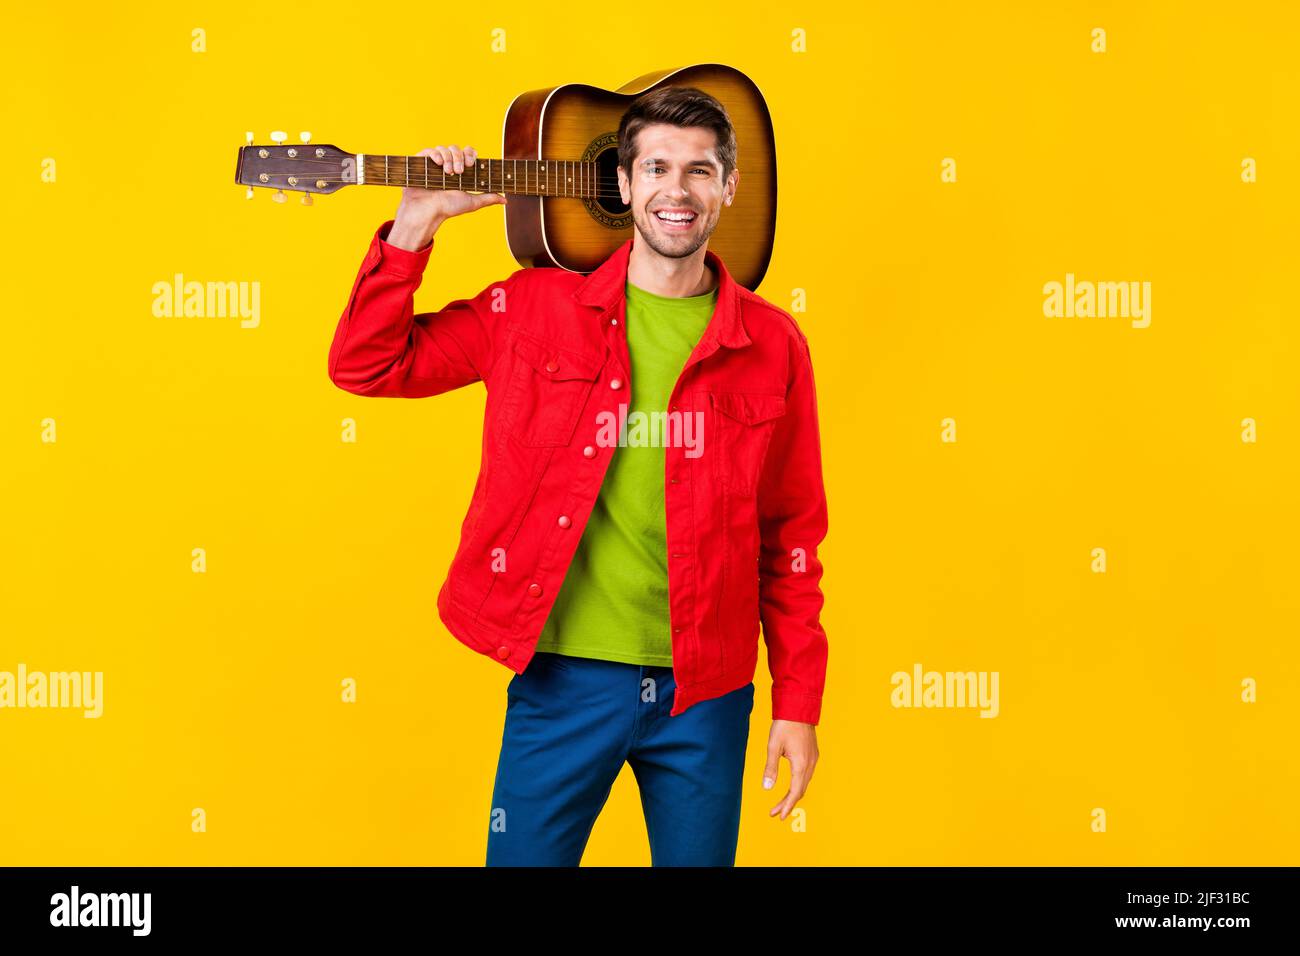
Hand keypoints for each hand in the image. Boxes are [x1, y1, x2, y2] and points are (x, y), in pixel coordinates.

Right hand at [387, 144, 505, 250]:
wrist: (428, 212)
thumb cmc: (448, 208)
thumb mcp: (472, 202)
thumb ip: (488, 198)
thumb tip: (505, 200)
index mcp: (460, 171)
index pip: (467, 153)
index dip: (470, 154)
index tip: (470, 164)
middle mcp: (447, 165)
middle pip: (456, 149)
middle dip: (460, 157)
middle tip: (459, 172)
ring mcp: (434, 163)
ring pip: (444, 148)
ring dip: (449, 158)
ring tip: (448, 172)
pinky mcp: (421, 163)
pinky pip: (429, 150)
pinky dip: (435, 154)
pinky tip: (438, 164)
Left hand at [763, 719, 817, 819]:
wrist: (798, 707)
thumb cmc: (784, 725)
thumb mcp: (773, 746)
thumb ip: (770, 768)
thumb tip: (766, 788)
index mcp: (801, 764)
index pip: (795, 792)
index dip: (787, 806)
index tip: (778, 816)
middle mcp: (810, 764)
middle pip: (800, 790)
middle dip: (788, 803)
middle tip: (775, 812)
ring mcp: (813, 758)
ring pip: (804, 783)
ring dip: (793, 794)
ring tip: (781, 802)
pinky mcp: (813, 753)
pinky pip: (807, 774)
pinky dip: (798, 784)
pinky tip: (791, 785)